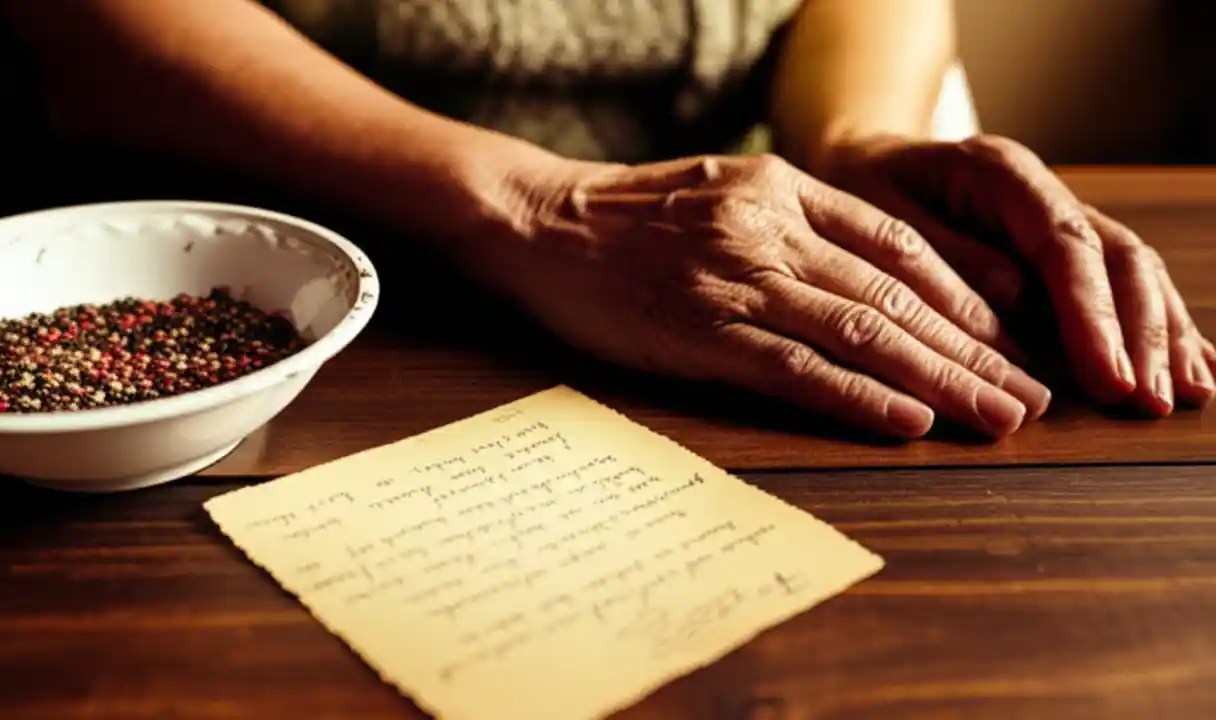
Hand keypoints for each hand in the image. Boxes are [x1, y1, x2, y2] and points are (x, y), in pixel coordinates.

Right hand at [462, 154, 1050, 438]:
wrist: (538, 222)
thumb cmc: (628, 215)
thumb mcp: (720, 189)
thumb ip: (790, 219)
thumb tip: (867, 271)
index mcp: (780, 190)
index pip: (897, 244)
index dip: (964, 293)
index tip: (1009, 336)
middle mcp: (769, 230)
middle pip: (895, 293)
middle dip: (973, 350)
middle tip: (1028, 397)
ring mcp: (735, 280)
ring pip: (861, 330)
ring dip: (938, 379)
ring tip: (995, 418)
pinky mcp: (699, 331)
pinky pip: (794, 368)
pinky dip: (857, 396)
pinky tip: (908, 421)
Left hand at [817, 133, 1215, 414]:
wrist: (865, 160)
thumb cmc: (868, 190)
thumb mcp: (881, 214)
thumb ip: (945, 253)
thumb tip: (1015, 296)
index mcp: (1002, 173)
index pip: (1064, 244)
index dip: (1093, 314)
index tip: (1110, 376)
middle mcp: (1043, 191)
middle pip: (1115, 257)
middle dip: (1141, 332)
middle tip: (1152, 401)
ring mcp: (1059, 217)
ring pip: (1131, 270)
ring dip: (1162, 333)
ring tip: (1189, 392)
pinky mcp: (1061, 251)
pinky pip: (1118, 283)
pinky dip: (1153, 325)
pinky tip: (1190, 364)